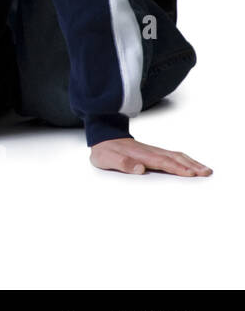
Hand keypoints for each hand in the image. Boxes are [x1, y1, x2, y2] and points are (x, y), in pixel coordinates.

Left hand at [89, 137, 211, 176]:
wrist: (103, 137)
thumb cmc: (106, 150)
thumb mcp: (108, 159)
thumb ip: (123, 163)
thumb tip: (140, 169)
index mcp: (141, 155)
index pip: (163, 162)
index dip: (177, 168)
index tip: (191, 174)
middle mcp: (150, 151)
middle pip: (174, 158)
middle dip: (191, 165)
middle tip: (207, 173)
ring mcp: (153, 151)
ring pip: (176, 155)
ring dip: (192, 162)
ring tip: (206, 170)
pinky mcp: (154, 152)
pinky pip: (173, 155)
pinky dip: (185, 160)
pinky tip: (192, 164)